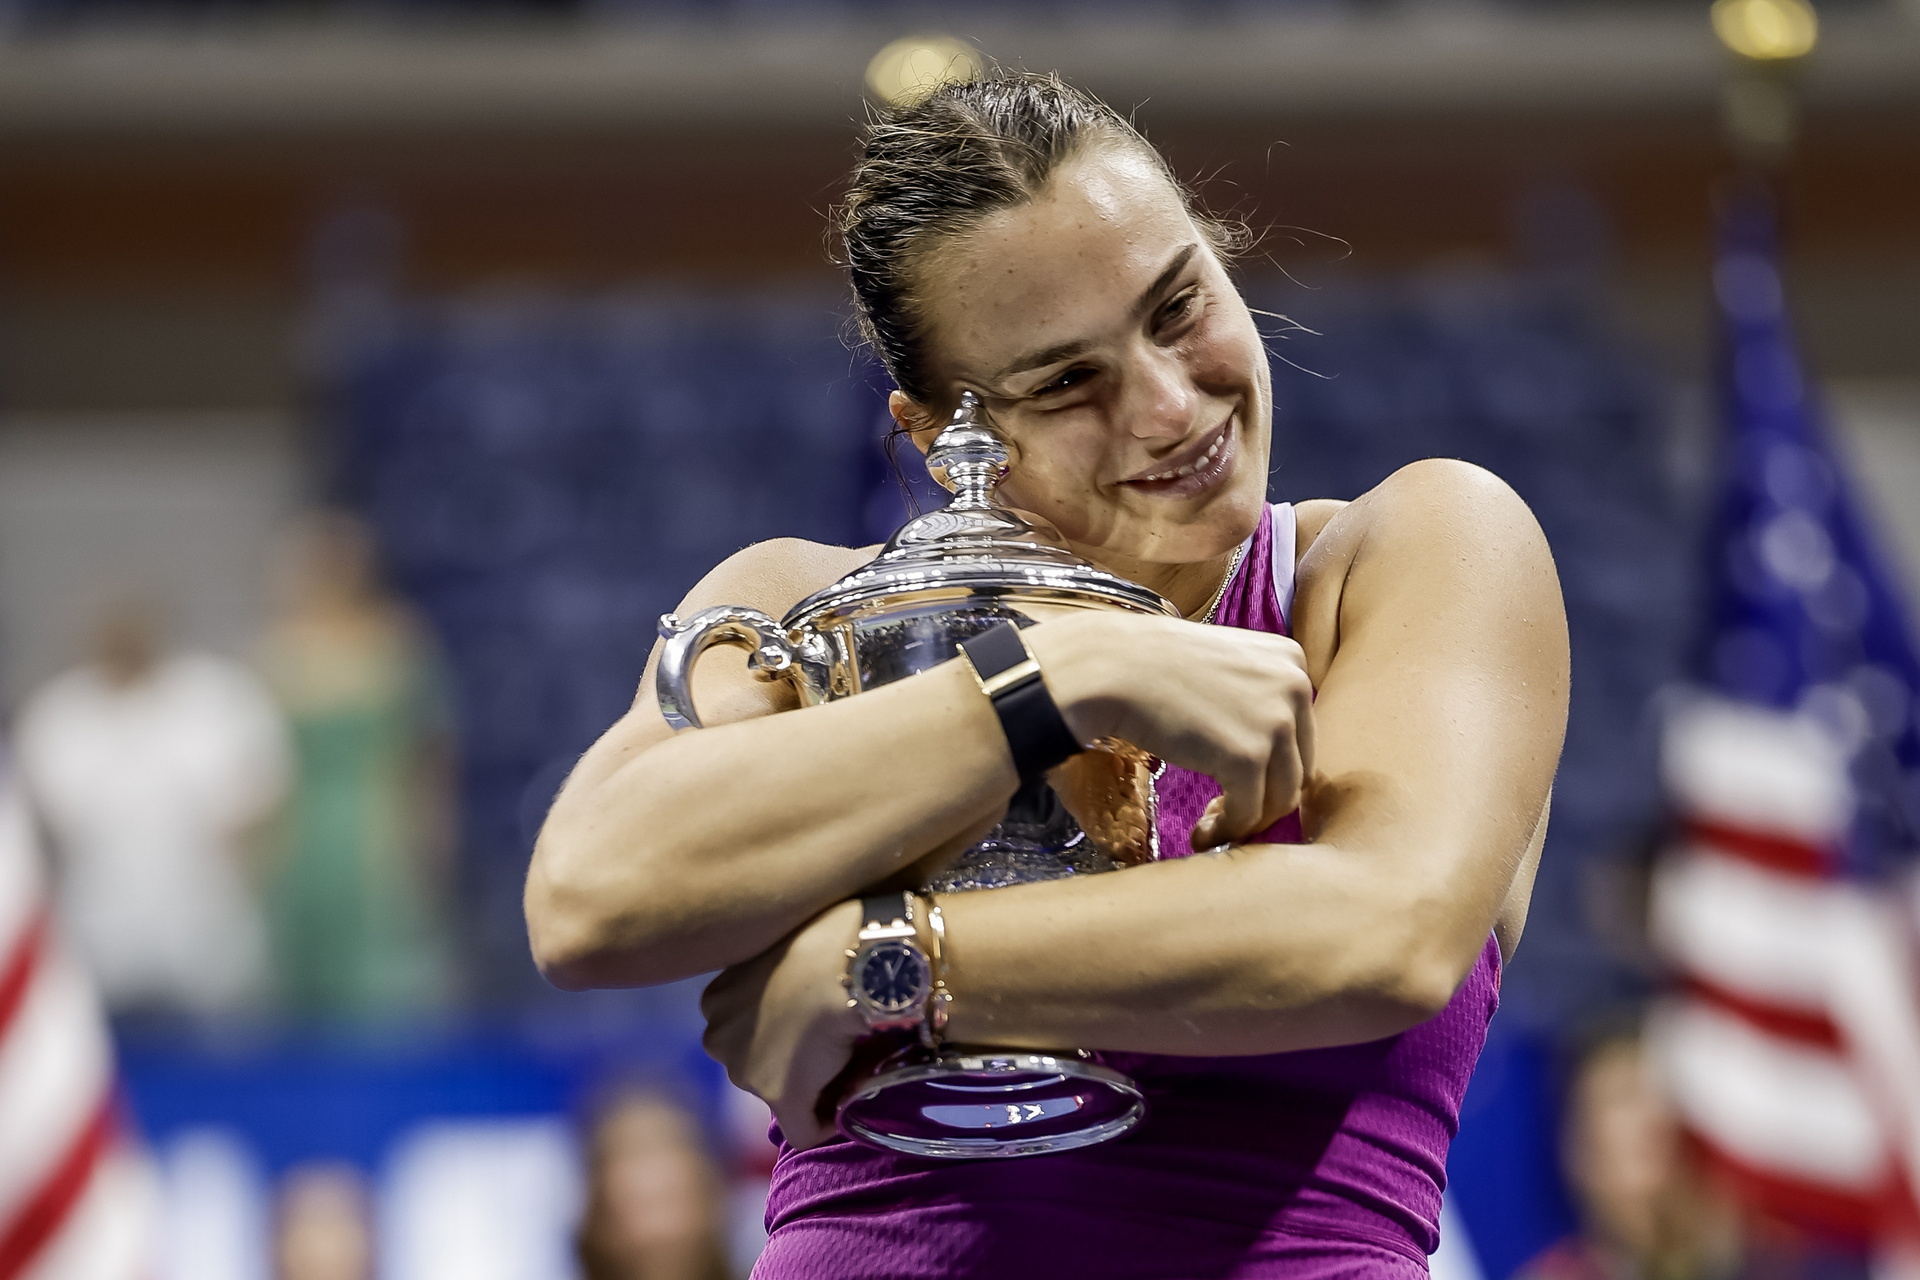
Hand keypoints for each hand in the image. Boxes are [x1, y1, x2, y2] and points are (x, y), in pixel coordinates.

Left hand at [701, 900, 866, 1149]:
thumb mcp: (783, 945)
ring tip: (847, 1057)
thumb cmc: (828, 935)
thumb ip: (777, 974)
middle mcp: (718, 1037)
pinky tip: (852, 1095)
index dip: (781, 1029)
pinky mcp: (780, 1098)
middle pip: (756, 1063)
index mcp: (715, 999)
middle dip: (789, 1058)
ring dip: (811, 1082)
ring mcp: (745, 1071)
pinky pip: (803, 1129)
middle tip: (831, 1039)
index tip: (813, 1019)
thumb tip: (806, 991)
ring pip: (779, 1092)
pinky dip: (827, 1121)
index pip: (743, 1030)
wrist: (847, 961)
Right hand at [1028, 612, 1314, 846]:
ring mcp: (1276, 722)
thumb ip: (1257, 694)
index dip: (1271, 765)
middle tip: (1222, 810)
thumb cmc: (1154, 665)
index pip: (1300, 731)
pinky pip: (1248, 813)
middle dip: (1262, 797)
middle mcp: (1295, 687)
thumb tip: (1270, 750)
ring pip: (1280, 797)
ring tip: (1211, 826)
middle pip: (1296, 766)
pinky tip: (1200, 834)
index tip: (1237, 781)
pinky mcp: (1248, 757)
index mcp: (1292, 660)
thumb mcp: (1225, 662)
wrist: (1112, 668)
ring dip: (1246, 821)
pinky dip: (1226, 832)